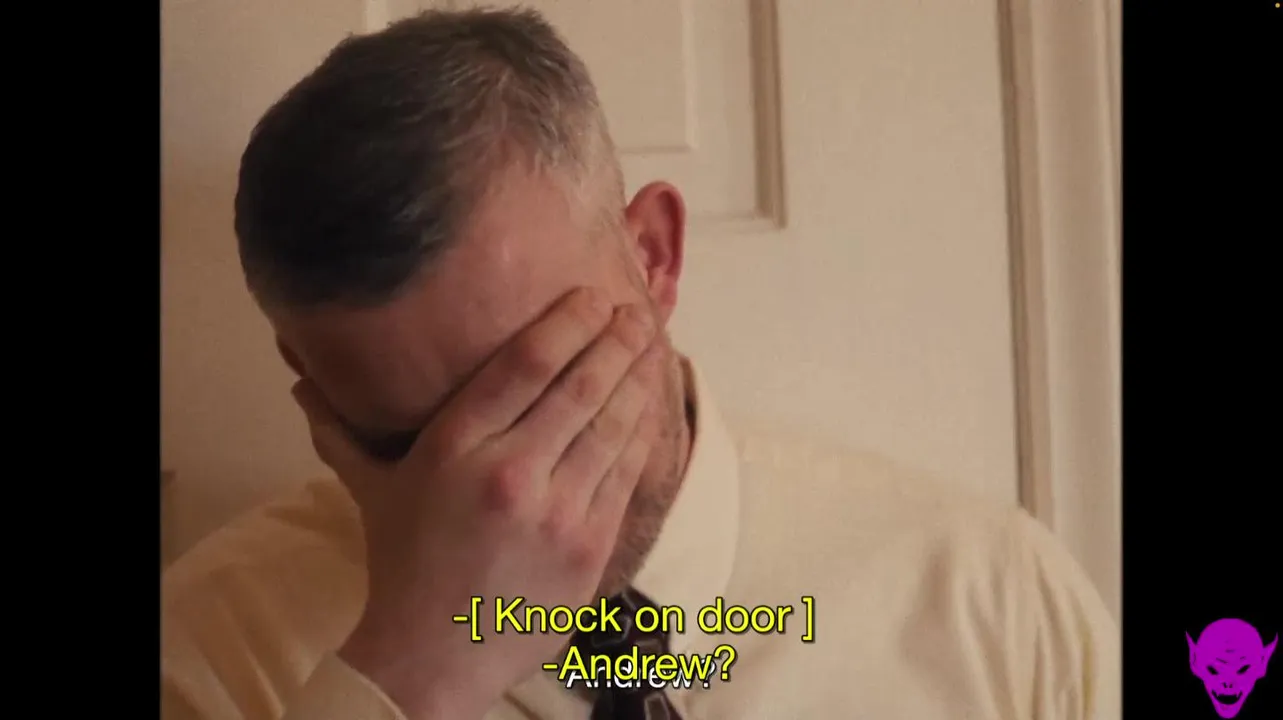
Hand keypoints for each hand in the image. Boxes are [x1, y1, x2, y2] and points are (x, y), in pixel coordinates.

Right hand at [291, 287, 662, 719]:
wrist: (433, 657)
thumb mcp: (371, 489)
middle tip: (638, 311)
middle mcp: (510, 473)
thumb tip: (298, 379)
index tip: (592, 297)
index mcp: (455, 449)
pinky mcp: (590, 546)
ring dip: (638, 379)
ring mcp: (557, 512)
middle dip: (616, 341)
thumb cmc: (402, 563)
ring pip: (613, 426)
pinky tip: (649, 405)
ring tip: (652, 344)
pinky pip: (626, 474)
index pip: (524, 366)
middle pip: (580, 387)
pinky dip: (641, 433)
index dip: (566, 324)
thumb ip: (341, 429)